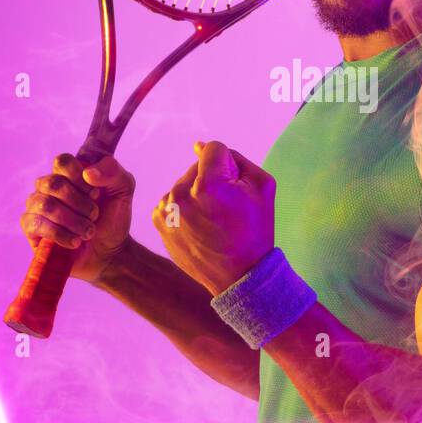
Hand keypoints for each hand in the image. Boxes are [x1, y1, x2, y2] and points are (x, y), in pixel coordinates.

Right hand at [20, 152, 134, 282]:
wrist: (109, 253)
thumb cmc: (113, 218)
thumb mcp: (123, 190)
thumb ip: (113, 172)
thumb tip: (88, 172)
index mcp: (69, 173)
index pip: (62, 161)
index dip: (80, 178)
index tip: (96, 193)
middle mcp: (49, 186)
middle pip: (54, 183)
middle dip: (80, 203)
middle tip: (95, 215)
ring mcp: (37, 206)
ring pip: (45, 205)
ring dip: (73, 221)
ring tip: (88, 232)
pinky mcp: (30, 228)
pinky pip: (36, 224)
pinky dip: (61, 234)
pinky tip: (75, 242)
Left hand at [152, 140, 274, 295]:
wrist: (239, 275)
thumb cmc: (255, 229)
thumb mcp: (262, 185)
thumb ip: (235, 158)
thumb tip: (198, 146)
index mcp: (208, 184)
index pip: (213, 149)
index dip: (229, 165)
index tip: (235, 189)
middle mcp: (181, 194)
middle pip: (196, 167)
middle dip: (211, 179)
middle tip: (226, 209)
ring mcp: (167, 210)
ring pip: (183, 184)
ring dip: (196, 194)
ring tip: (212, 220)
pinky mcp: (159, 223)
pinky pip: (171, 202)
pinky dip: (184, 209)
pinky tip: (198, 225)